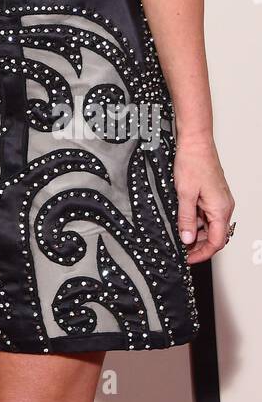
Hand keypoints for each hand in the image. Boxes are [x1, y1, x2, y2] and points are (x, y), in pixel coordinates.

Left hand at [173, 136, 234, 263]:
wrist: (195, 142)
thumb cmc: (193, 163)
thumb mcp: (184, 194)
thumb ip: (185, 219)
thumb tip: (186, 239)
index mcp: (221, 209)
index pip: (217, 242)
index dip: (202, 254)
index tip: (188, 258)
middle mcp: (224, 206)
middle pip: (214, 235)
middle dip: (198, 245)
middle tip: (181, 249)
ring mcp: (219, 200)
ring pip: (209, 225)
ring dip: (195, 231)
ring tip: (177, 233)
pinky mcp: (212, 195)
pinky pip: (206, 214)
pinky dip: (194, 219)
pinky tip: (181, 218)